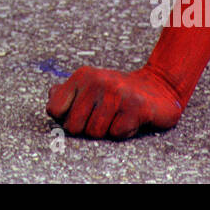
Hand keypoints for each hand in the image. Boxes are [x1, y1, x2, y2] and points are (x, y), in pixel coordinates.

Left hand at [46, 65, 182, 138]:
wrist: (159, 87)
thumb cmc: (118, 92)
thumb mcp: (90, 86)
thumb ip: (66, 93)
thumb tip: (50, 102)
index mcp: (82, 76)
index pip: (55, 109)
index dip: (66, 119)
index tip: (81, 115)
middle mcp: (97, 81)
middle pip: (74, 126)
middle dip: (87, 129)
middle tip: (103, 117)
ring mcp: (116, 93)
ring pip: (95, 132)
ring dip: (107, 130)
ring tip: (117, 116)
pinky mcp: (135, 107)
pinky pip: (117, 134)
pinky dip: (124, 132)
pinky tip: (131, 119)